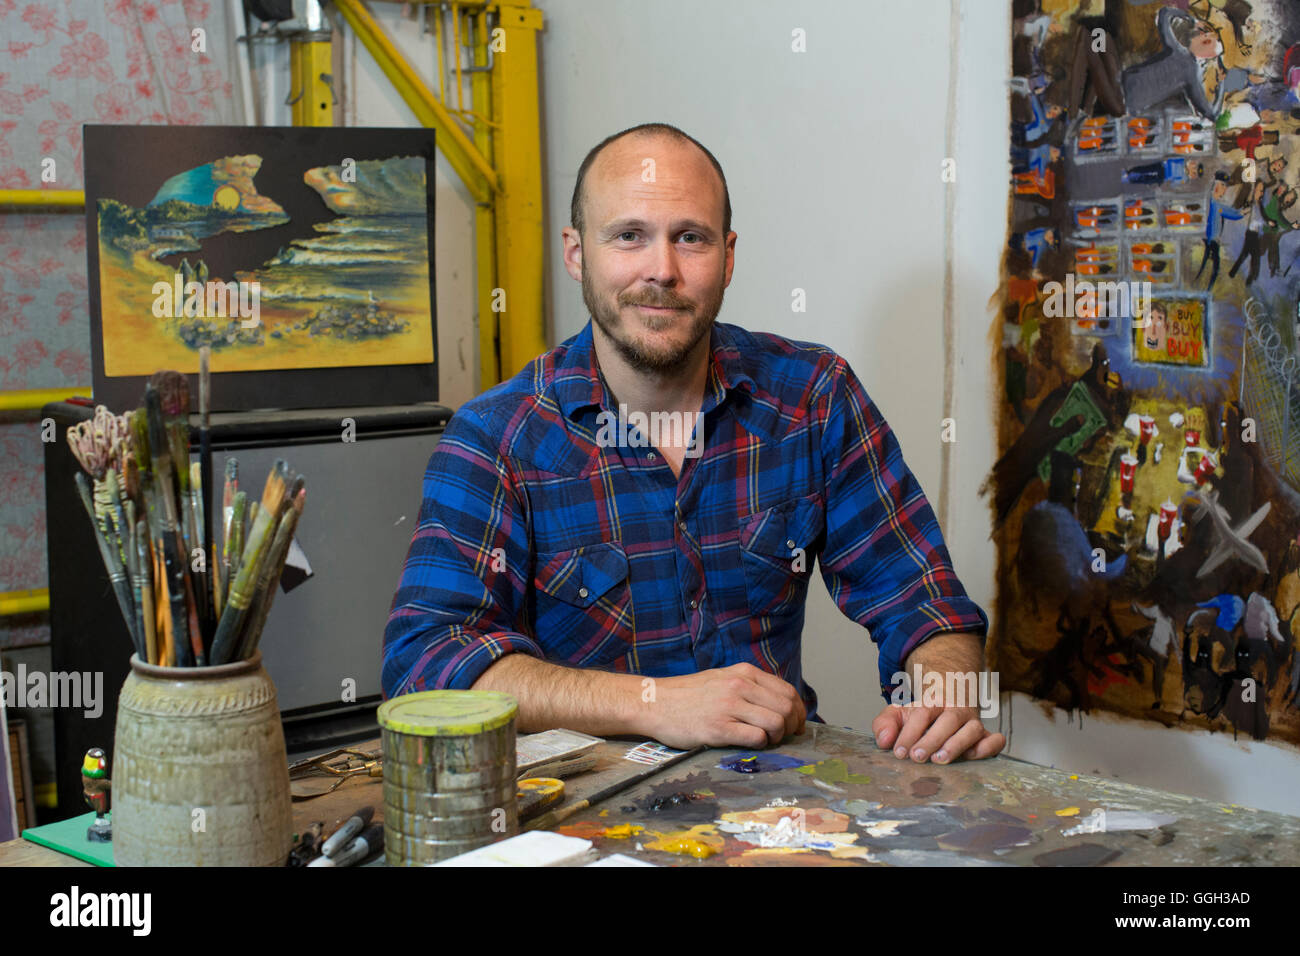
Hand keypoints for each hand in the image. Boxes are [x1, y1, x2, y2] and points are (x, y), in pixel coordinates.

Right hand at [648, 663, 805, 749]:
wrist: (654, 702)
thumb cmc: (688, 695)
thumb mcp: (722, 678)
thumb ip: (748, 686)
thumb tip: (777, 704)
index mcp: (743, 673)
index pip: (787, 691)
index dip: (798, 711)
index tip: (797, 724)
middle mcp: (740, 686)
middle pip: (787, 707)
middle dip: (792, 726)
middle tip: (784, 737)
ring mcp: (729, 706)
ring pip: (776, 723)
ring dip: (777, 737)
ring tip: (766, 741)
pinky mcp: (719, 728)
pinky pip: (756, 738)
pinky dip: (760, 744)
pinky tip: (750, 743)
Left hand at [872, 704, 1004, 763]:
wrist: (947, 705)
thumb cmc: (920, 717)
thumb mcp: (898, 715)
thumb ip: (885, 724)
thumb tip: (884, 741)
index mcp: (933, 702)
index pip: (923, 714)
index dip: (910, 732)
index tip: (899, 752)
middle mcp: (955, 711)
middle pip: (948, 720)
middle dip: (932, 739)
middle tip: (917, 757)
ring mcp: (973, 723)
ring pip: (972, 729)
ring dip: (957, 744)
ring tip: (940, 760)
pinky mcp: (986, 737)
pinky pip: (996, 740)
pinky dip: (989, 747)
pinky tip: (973, 757)